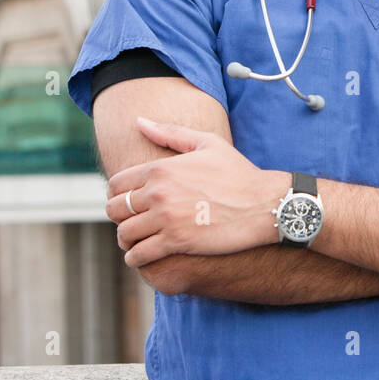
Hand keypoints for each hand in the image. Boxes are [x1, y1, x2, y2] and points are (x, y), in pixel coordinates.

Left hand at [105, 117, 284, 267]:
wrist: (264, 204)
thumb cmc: (238, 173)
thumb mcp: (207, 143)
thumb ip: (170, 132)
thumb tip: (139, 121)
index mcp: (161, 168)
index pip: (115, 184)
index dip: (118, 195)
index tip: (129, 202)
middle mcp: (158, 193)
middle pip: (114, 209)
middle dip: (120, 217)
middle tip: (133, 222)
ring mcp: (166, 219)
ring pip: (124, 234)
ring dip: (128, 240)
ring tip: (138, 241)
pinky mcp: (177, 242)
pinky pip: (139, 255)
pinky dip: (136, 258)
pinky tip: (145, 255)